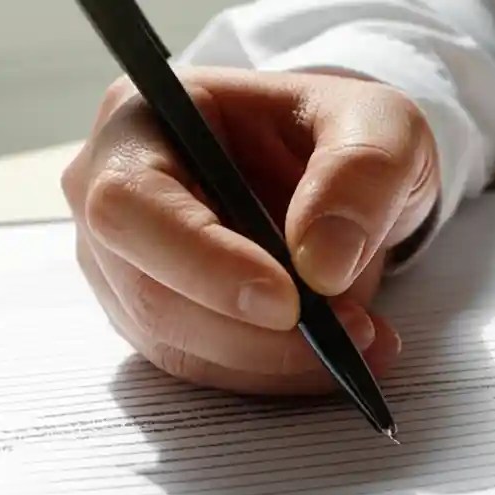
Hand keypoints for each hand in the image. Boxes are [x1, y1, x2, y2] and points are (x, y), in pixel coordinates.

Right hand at [61, 68, 438, 393]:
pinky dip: (280, 373)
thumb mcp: (382, 125)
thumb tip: (321, 265)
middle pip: (152, 293)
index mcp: (142, 120)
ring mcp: (128, 268)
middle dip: (260, 332)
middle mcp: (112, 197)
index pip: (131, 205)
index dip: (203, 263)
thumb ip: (360, 175)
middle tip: (356, 330)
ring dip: (278, 361)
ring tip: (366, 340)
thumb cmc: (348, 132)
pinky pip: (210, 369)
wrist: (351, 180)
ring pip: (183, 346)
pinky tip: (342, 356)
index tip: (288, 303)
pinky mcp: (163, 320)